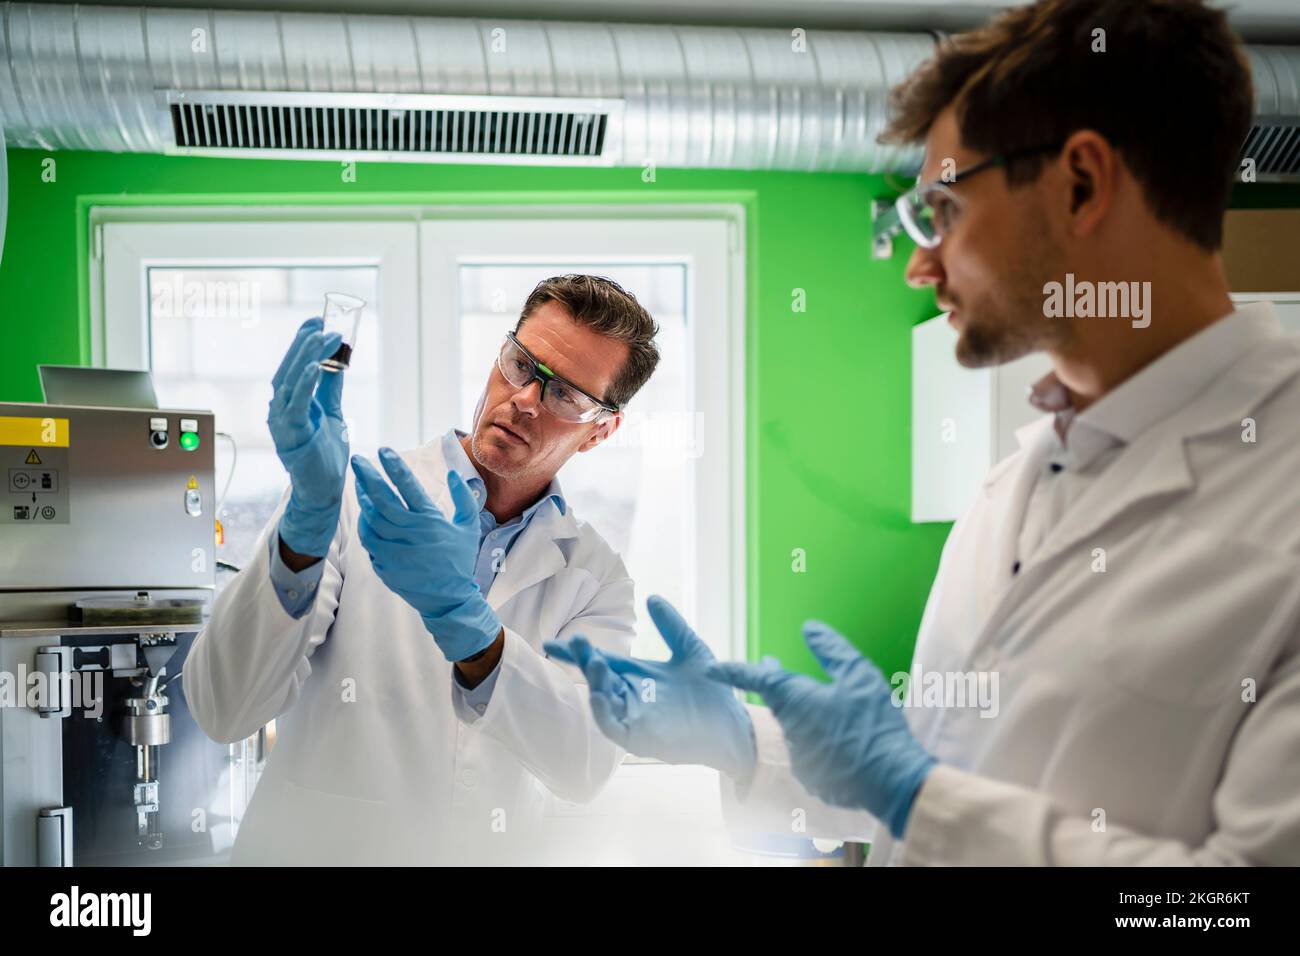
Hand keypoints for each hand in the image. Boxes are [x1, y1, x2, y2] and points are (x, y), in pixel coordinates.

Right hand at [268, 318, 348, 556]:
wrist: (323, 490)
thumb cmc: (324, 454)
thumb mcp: (331, 412)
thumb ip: (330, 387)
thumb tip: (338, 359)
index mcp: (289, 401)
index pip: (292, 363)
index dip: (302, 340)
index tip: (317, 319)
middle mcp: (279, 408)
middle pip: (287, 367)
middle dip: (303, 343)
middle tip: (320, 322)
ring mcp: (281, 421)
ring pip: (288, 380)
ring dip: (305, 356)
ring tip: (322, 336)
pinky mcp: (290, 434)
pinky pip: (295, 404)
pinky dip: (303, 383)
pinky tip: (313, 365)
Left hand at [350, 448, 499, 661]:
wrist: (449, 599)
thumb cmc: (459, 559)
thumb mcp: (469, 527)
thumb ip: (463, 498)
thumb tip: (453, 473)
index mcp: (431, 521)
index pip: (408, 487)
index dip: (395, 467)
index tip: (384, 451)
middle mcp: (411, 533)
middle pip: (381, 500)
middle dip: (367, 477)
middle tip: (356, 461)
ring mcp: (395, 550)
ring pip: (371, 519)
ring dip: (363, 500)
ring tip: (361, 485)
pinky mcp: (385, 564)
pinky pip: (369, 540)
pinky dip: (365, 525)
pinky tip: (366, 514)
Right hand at [544, 596, 756, 781]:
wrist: (734, 724)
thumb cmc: (713, 691)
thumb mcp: (690, 649)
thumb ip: (671, 625)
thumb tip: (652, 597)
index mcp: (637, 675)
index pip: (601, 661)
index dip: (577, 653)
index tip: (552, 642)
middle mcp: (631, 696)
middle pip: (599, 677)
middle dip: (586, 660)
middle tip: (578, 642)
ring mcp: (634, 719)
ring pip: (603, 700)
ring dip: (595, 683)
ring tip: (595, 661)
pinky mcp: (640, 739)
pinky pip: (614, 727)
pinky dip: (603, 713)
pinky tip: (600, 695)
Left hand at [707, 623, 935, 838]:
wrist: (893, 781)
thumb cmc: (874, 724)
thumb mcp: (859, 675)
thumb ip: (831, 649)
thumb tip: (809, 628)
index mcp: (795, 700)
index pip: (755, 679)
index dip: (732, 670)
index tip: (710, 668)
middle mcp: (789, 730)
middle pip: (779, 701)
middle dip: (776, 685)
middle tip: (772, 666)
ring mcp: (800, 759)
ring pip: (798, 729)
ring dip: (808, 717)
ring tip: (835, 710)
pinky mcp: (814, 780)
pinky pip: (813, 755)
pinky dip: (824, 744)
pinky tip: (845, 743)